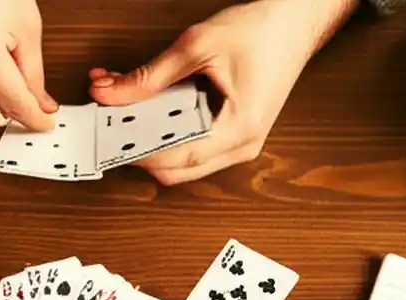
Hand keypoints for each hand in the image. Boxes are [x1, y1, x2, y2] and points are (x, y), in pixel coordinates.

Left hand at [87, 0, 354, 185]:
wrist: (296, 23)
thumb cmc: (262, 31)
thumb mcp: (197, 45)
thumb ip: (150, 75)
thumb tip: (110, 92)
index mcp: (240, 127)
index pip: (178, 158)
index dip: (139, 153)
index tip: (109, 140)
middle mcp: (243, 145)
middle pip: (178, 171)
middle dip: (141, 151)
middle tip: (111, 129)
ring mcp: (242, 144)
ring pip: (185, 164)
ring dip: (153, 142)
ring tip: (128, 114)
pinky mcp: (236, 136)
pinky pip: (196, 150)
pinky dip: (170, 135)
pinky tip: (152, 113)